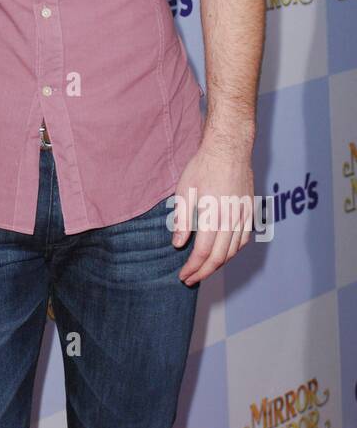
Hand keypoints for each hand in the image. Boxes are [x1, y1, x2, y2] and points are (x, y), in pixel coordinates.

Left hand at [171, 138, 254, 285]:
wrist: (229, 148)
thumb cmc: (203, 166)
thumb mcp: (185, 191)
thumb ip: (182, 220)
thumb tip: (179, 244)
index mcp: (213, 215)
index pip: (204, 253)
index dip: (193, 268)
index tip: (183, 275)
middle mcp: (232, 219)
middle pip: (220, 257)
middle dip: (204, 272)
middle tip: (190, 279)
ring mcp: (244, 216)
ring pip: (234, 251)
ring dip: (219, 265)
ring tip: (204, 270)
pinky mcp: (250, 211)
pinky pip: (244, 239)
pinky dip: (233, 252)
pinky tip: (223, 253)